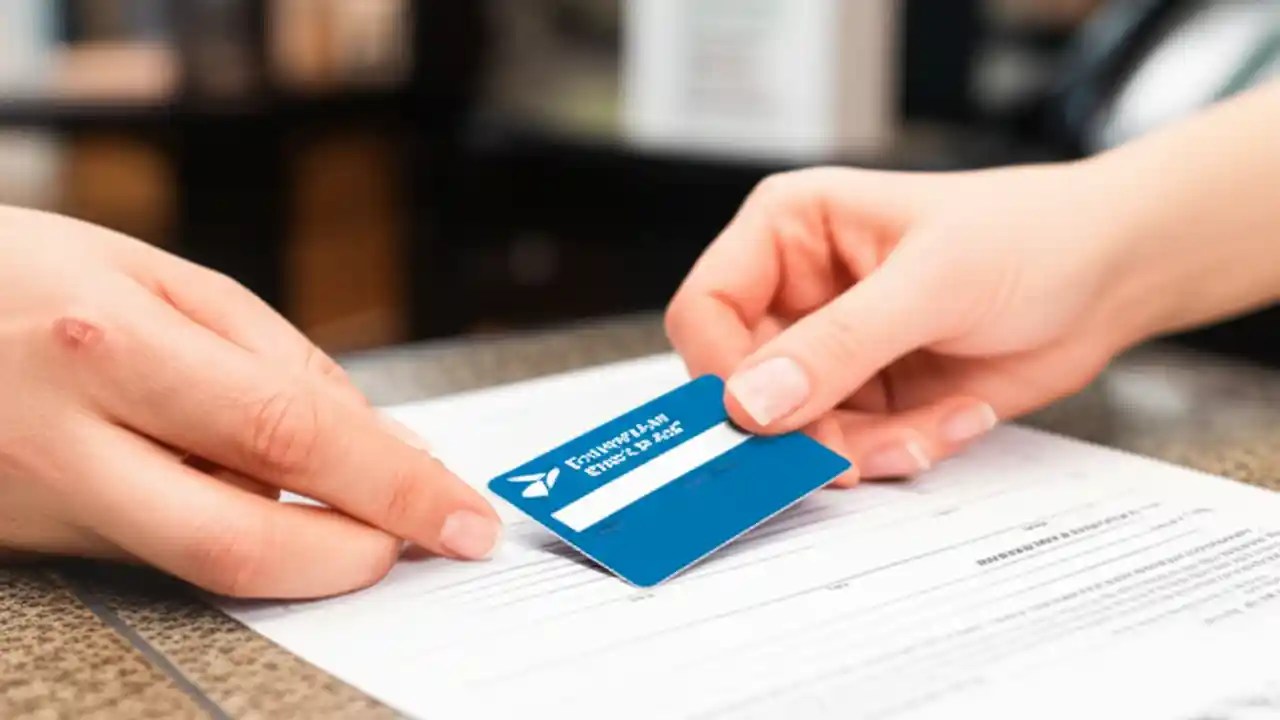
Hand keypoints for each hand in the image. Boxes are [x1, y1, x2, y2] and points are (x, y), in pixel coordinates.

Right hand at [0, 207, 500, 597]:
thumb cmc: (17, 271)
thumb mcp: (156, 274)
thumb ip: (278, 358)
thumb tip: (380, 441)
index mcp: (111, 343)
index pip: (291, 435)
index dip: (394, 487)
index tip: (459, 515)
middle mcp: (66, 436)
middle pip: (244, 539)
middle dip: (356, 554)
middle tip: (417, 543)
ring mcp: (41, 502)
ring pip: (204, 558)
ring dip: (299, 537)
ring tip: (332, 489)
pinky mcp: (32, 543)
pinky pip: (162, 550)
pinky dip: (232, 525)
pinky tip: (241, 485)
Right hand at [666, 162, 1153, 482]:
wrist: (1110, 274)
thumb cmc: (1028, 236)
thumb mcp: (931, 283)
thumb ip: (838, 345)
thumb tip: (750, 404)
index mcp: (788, 231)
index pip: (706, 310)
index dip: (722, 371)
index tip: (763, 421)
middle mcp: (797, 292)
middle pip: (743, 385)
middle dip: (800, 428)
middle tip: (848, 455)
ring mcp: (833, 349)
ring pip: (796, 432)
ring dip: (861, 448)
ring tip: (932, 427)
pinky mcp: (870, 395)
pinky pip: (851, 449)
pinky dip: (898, 451)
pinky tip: (957, 416)